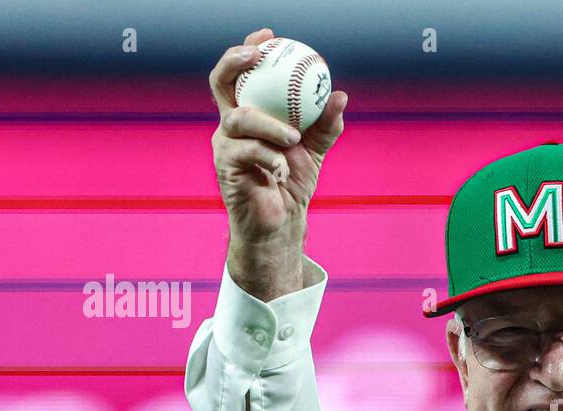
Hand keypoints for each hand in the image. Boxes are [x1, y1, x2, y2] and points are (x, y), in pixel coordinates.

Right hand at [208, 27, 347, 297]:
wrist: (282, 222)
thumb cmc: (293, 183)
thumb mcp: (314, 150)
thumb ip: (325, 124)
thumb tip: (340, 95)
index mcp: (250, 113)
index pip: (242, 74)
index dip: (248, 49)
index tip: (270, 36)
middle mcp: (232, 124)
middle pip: (221, 82)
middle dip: (235, 62)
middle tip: (259, 56)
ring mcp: (225, 145)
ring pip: (238, 118)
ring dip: (268, 124)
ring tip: (293, 139)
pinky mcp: (225, 168)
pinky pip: (245, 151)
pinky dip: (269, 157)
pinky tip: (281, 169)